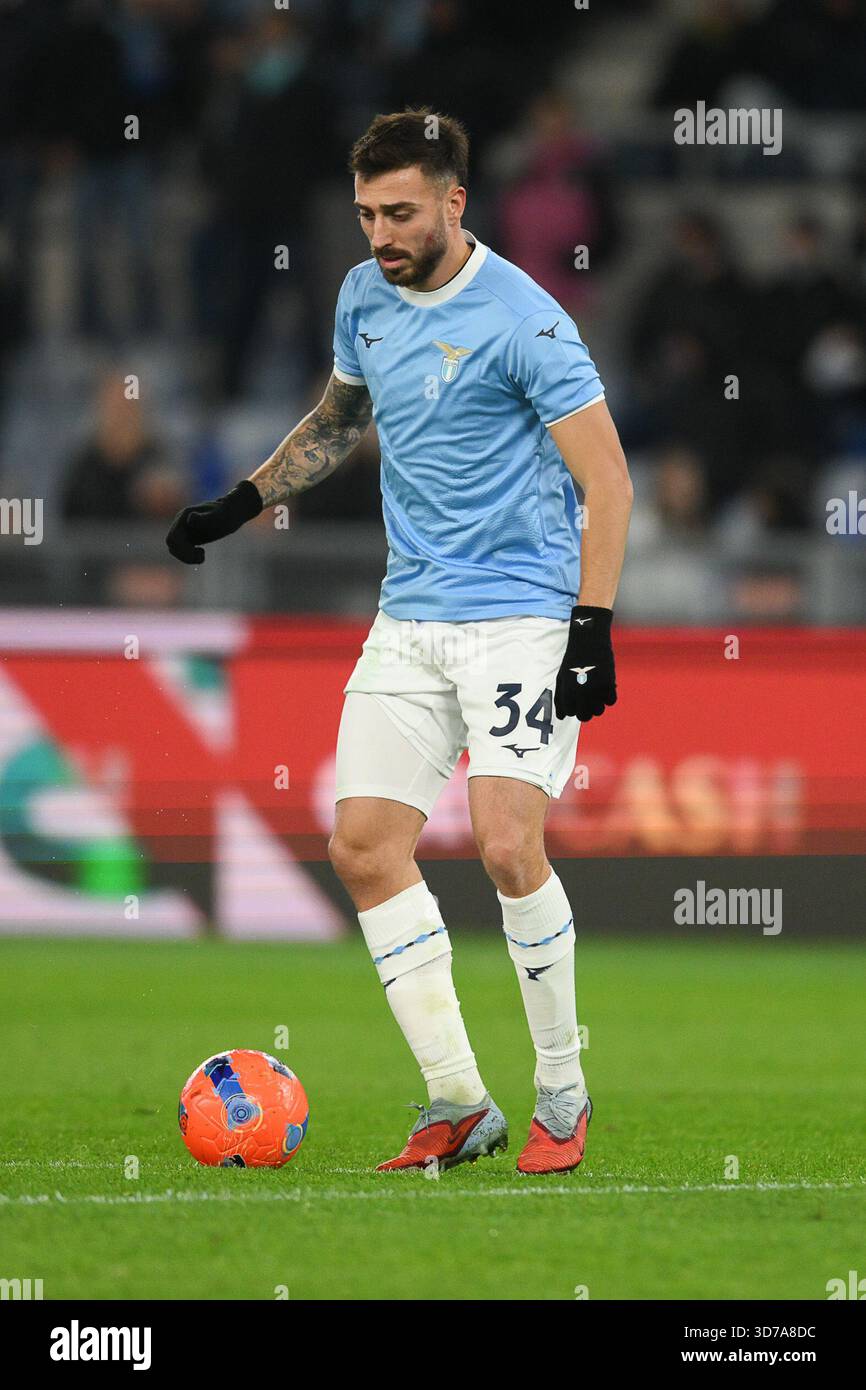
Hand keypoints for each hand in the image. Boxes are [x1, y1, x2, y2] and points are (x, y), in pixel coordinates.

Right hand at [165, 480, 262, 563]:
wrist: (232, 511)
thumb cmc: (226, 514)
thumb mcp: (217, 518)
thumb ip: (204, 519)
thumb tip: (190, 519)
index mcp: (184, 517)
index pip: (172, 539)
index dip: (182, 550)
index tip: (201, 551)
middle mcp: (181, 523)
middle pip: (172, 545)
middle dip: (185, 555)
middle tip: (202, 555)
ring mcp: (183, 529)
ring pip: (175, 549)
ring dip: (187, 557)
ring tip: (202, 556)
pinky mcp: (188, 536)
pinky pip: (182, 550)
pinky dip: (189, 556)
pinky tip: (202, 554)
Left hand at [554, 605, 616, 720]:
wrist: (589, 641)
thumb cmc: (573, 660)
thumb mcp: (562, 678)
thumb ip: (560, 698)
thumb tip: (561, 717)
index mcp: (568, 690)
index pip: (570, 712)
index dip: (572, 707)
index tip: (575, 699)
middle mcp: (582, 692)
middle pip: (585, 716)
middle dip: (584, 712)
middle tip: (585, 701)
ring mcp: (596, 688)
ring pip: (599, 711)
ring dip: (596, 705)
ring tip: (594, 692)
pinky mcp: (609, 683)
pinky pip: (611, 701)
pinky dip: (607, 697)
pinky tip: (603, 688)